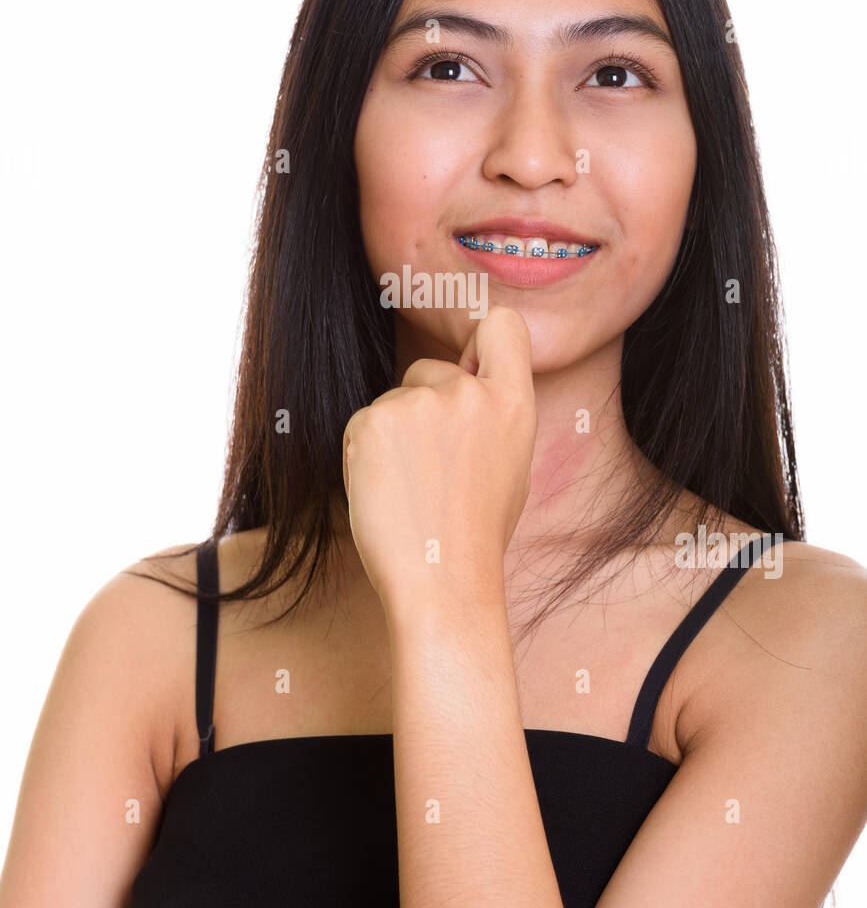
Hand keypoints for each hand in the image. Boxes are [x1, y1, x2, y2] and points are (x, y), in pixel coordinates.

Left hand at [341, 306, 537, 616]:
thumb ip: (493, 413)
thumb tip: (467, 378)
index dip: (481, 341)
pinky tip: (386, 491)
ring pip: (392, 401)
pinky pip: (363, 424)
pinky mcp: (375, 421)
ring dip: (392, 435)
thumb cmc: (476, 532)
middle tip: (430, 469)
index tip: (468, 366)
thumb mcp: (511, 462)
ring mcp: (420, 404)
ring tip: (410, 489)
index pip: (503, 326)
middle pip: (431, 369)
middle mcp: (469, 393)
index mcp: (513, 403)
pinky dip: (366, 454)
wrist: (442, 580)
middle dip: (422, 405)